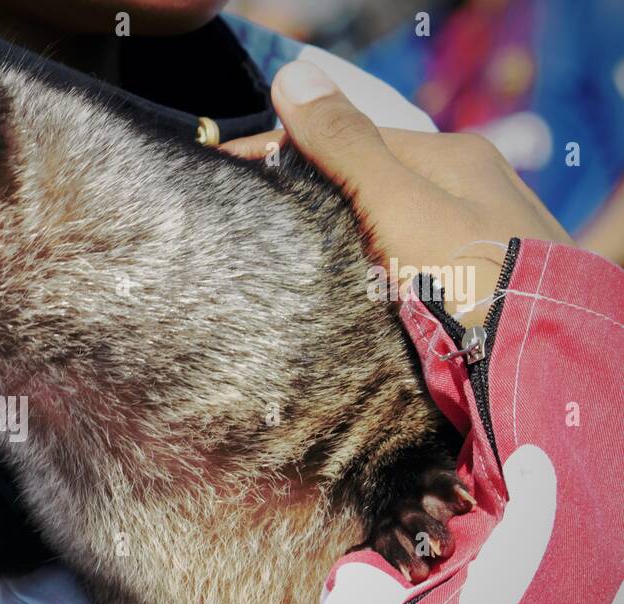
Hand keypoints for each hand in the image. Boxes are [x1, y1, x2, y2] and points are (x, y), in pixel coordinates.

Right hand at [222, 61, 571, 322]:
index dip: (286, 149)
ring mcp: (469, 243)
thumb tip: (292, 73)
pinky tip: (336, 296)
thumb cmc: (471, 281)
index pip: (351, 138)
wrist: (536, 367)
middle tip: (246, 219)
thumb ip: (346, 146)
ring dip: (332, 240)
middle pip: (366, 182)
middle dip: (307, 195)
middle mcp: (468, 192)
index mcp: (454, 158)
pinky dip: (362, 277)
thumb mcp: (399, 206)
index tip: (229, 169)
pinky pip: (397, 271)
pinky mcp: (465, 293)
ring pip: (380, 228)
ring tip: (276, 262)